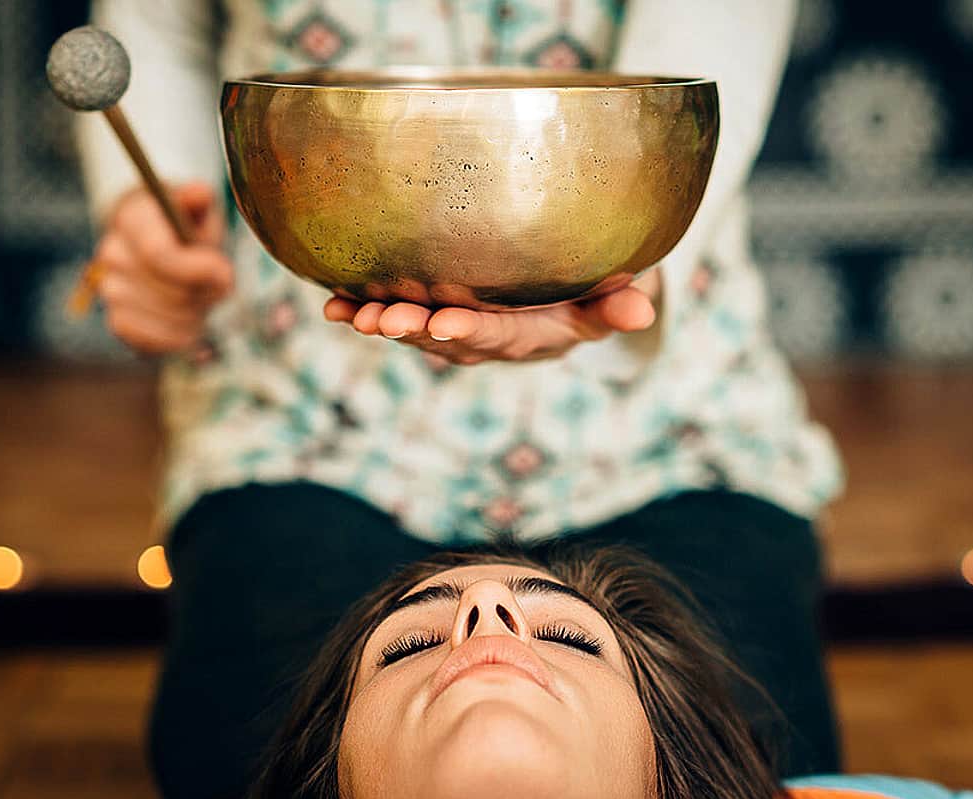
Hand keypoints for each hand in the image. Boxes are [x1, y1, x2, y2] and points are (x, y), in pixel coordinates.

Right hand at [92, 181, 233, 353]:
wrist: (161, 245)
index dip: (198, 270)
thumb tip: (199, 194)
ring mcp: (110, 290)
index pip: (159, 254)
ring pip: (165, 320)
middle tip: (216, 283)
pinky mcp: (117, 323)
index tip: (224, 271)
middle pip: (170, 293)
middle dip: (204, 293)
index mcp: (131, 218)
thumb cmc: (184, 225)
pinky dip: (179, 336)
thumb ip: (200, 200)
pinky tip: (188, 319)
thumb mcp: (198, 206)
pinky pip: (152, 342)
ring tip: (200, 297)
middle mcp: (111, 253)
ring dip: (195, 315)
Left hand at [323, 269, 659, 364]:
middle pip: (444, 338)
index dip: (470, 330)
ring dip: (379, 322)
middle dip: (411, 328)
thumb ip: (616, 306)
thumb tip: (644, 310)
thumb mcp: (607, 300)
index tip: (444, 323)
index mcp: (526, 335)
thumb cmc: (587, 293)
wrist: (560, 306)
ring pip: (413, 331)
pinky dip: (358, 311)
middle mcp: (485, 338)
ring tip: (346, 315)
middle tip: (380, 320)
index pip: (496, 334)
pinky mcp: (430, 315)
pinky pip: (393, 316)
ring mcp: (454, 329)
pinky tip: (328, 305)